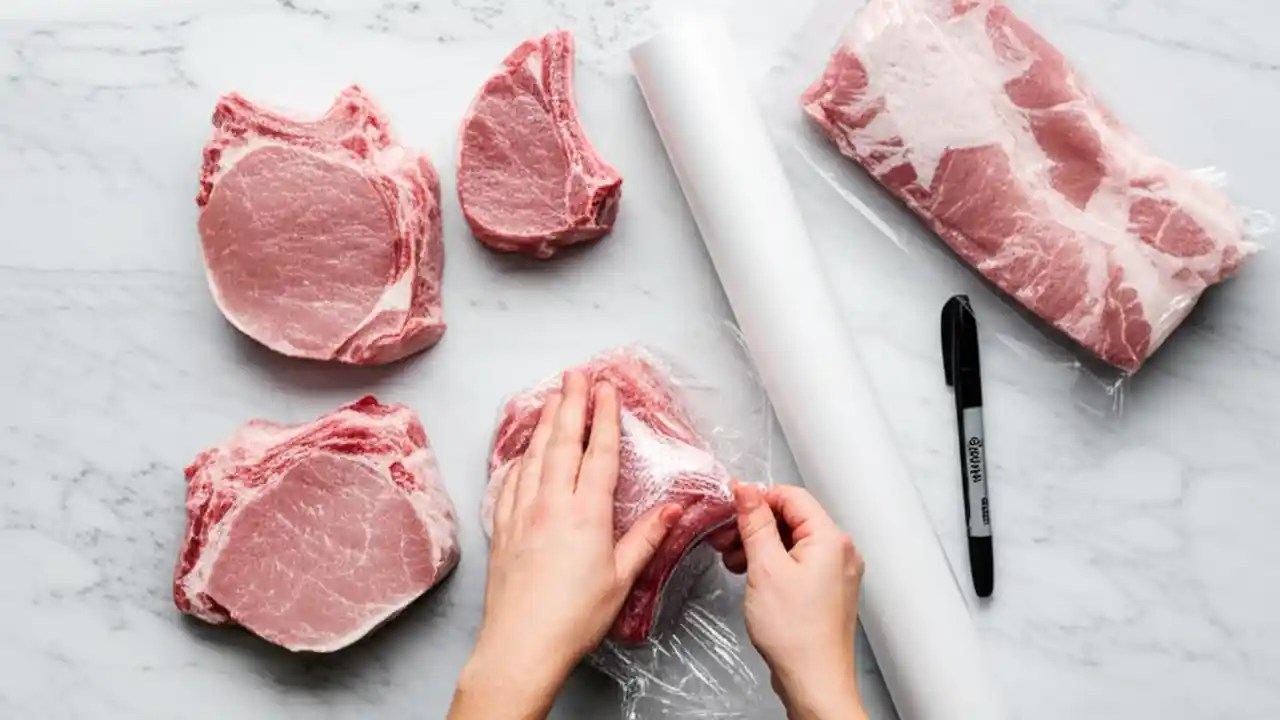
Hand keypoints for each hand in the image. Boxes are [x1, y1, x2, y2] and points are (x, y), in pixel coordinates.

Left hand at [449, 371, 681, 719]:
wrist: (520, 644)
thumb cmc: (574, 617)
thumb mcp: (621, 578)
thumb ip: (646, 538)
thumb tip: (674, 510)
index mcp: (586, 513)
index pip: (598, 453)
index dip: (604, 417)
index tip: (606, 389)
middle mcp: (551, 504)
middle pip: (562, 442)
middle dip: (570, 404)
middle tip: (574, 374)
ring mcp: (521, 513)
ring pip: (534, 456)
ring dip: (545, 423)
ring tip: (552, 398)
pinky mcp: (501, 528)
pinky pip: (510, 481)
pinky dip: (519, 458)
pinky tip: (522, 452)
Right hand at [709, 483, 866, 719]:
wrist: (814, 681)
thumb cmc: (796, 634)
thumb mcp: (765, 568)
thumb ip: (755, 524)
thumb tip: (746, 491)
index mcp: (830, 539)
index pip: (792, 496)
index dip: (758, 497)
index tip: (731, 505)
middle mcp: (839, 552)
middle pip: (792, 518)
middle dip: (754, 524)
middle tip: (725, 536)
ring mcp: (834, 572)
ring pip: (792, 541)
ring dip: (759, 544)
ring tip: (733, 560)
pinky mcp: (825, 590)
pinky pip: (797, 562)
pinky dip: (772, 562)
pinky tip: (750, 574)